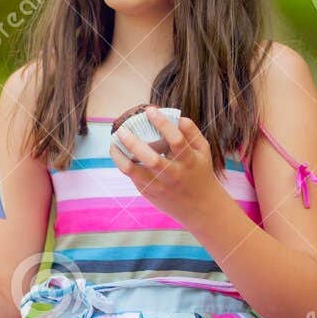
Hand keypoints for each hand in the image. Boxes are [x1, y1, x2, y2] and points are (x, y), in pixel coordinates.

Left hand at [109, 108, 225, 224]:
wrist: (200, 207)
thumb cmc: (199, 172)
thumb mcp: (203, 151)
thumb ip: (192, 132)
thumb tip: (177, 116)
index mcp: (188, 161)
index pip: (176, 140)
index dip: (163, 123)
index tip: (150, 110)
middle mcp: (173, 174)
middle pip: (151, 159)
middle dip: (133, 143)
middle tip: (122, 129)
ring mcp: (159, 185)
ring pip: (133, 171)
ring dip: (120, 155)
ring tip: (113, 142)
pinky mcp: (148, 193)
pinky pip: (132, 176)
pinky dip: (123, 163)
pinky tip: (119, 152)